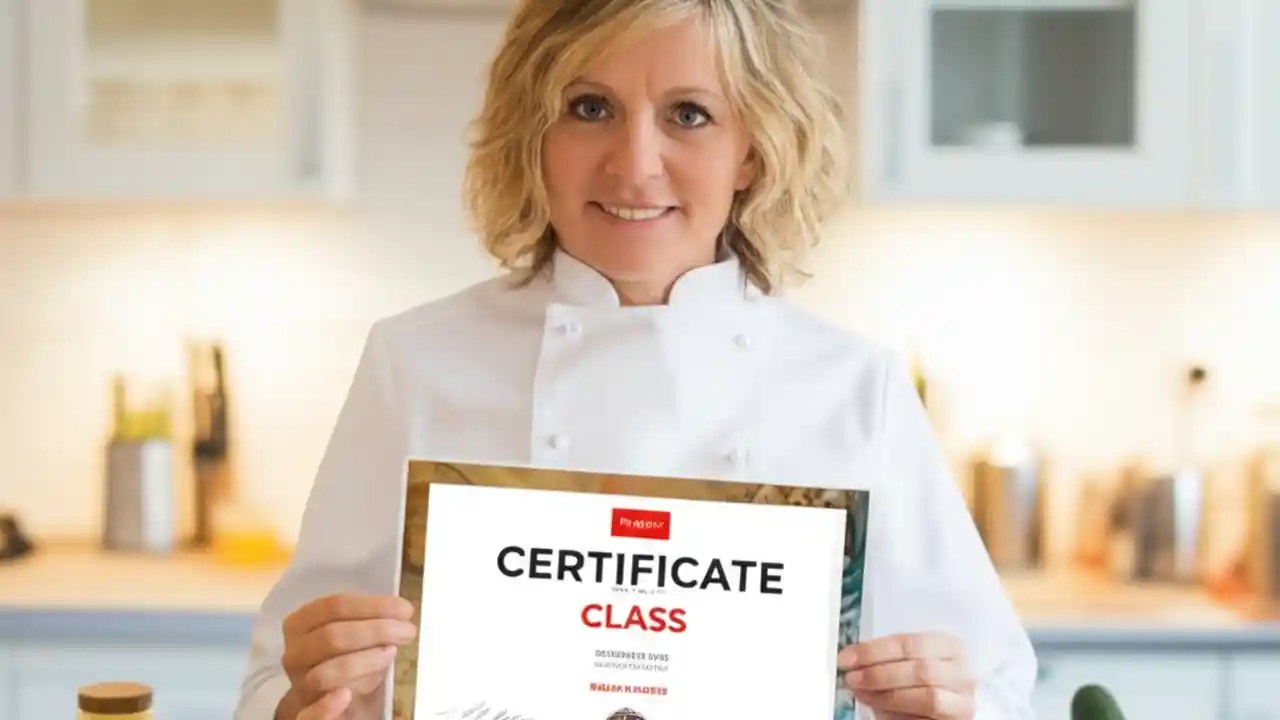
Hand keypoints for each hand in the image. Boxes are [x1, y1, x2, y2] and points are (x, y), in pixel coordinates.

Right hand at [276, 593, 416, 719]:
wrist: (336, 701)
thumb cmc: (349, 658)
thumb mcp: (355, 633)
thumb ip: (369, 621)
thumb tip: (400, 614)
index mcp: (300, 623)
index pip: (335, 606)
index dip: (374, 605)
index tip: (405, 610)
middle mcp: (294, 653)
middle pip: (333, 636)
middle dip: (377, 630)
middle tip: (408, 631)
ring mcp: (298, 685)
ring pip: (327, 672)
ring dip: (365, 661)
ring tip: (392, 654)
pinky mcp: (305, 713)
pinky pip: (309, 714)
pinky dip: (325, 708)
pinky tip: (346, 697)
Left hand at [838, 632, 974, 719]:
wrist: (939, 699)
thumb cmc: (918, 676)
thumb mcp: (907, 659)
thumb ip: (887, 656)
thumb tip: (852, 658)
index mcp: (949, 645)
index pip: (910, 643)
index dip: (875, 651)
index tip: (847, 658)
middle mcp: (962, 672)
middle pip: (921, 670)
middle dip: (880, 674)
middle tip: (852, 678)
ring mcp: (963, 700)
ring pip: (928, 697)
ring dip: (888, 696)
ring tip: (862, 694)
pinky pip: (926, 718)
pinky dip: (899, 714)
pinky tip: (879, 710)